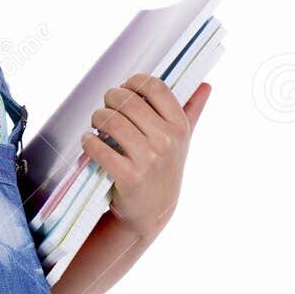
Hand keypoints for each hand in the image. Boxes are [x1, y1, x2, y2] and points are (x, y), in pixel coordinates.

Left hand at [80, 72, 211, 238]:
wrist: (152, 211)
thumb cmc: (164, 168)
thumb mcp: (182, 141)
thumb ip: (192, 111)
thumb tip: (206, 85)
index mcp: (179, 126)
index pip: (154, 86)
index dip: (133, 82)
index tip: (124, 90)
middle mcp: (166, 140)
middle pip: (126, 100)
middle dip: (109, 99)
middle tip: (106, 109)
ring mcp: (148, 159)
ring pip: (110, 120)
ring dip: (97, 118)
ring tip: (97, 123)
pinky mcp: (128, 176)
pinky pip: (98, 147)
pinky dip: (89, 141)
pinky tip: (90, 142)